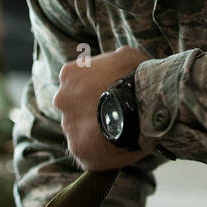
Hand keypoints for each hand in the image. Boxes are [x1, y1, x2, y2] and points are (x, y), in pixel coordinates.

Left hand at [52, 46, 152, 170]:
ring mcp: (68, 126)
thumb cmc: (136, 75)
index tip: (109, 95)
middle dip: (90, 112)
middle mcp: (62, 99)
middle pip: (75, 108)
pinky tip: (119, 147)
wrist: (144, 103)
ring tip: (120, 132)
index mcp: (70, 74)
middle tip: (115, 114)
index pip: (77, 83)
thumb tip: (114, 63)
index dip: (94, 90)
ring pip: (80, 131)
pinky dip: (100, 152)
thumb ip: (112, 60)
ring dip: (95, 133)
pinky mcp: (78, 149)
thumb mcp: (126, 55)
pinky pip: (88, 152)